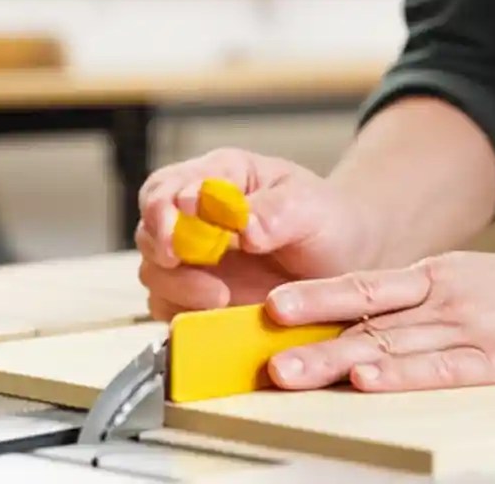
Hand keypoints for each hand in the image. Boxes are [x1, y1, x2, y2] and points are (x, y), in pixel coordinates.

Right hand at [135, 147, 377, 320]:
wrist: (344, 262)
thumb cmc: (326, 221)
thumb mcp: (310, 207)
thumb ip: (277, 212)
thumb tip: (242, 226)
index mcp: (217, 178)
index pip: (167, 186)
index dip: (163, 208)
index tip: (179, 228)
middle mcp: (196, 217)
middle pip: (150, 229)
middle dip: (163, 249)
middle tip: (185, 263)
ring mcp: (195, 261)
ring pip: (155, 272)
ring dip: (177, 286)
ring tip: (220, 297)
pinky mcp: (199, 299)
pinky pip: (173, 309)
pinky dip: (186, 314)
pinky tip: (219, 315)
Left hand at [262, 247, 494, 391]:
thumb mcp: (482, 283)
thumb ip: (433, 301)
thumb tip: (382, 326)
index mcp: (439, 276)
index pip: (364, 286)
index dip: (315, 298)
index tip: (271, 309)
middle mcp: (445, 296)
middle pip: (364, 313)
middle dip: (308, 328)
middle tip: (259, 339)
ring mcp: (471, 326)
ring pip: (389, 342)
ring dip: (334, 358)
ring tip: (289, 370)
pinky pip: (439, 368)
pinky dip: (399, 375)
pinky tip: (367, 381)